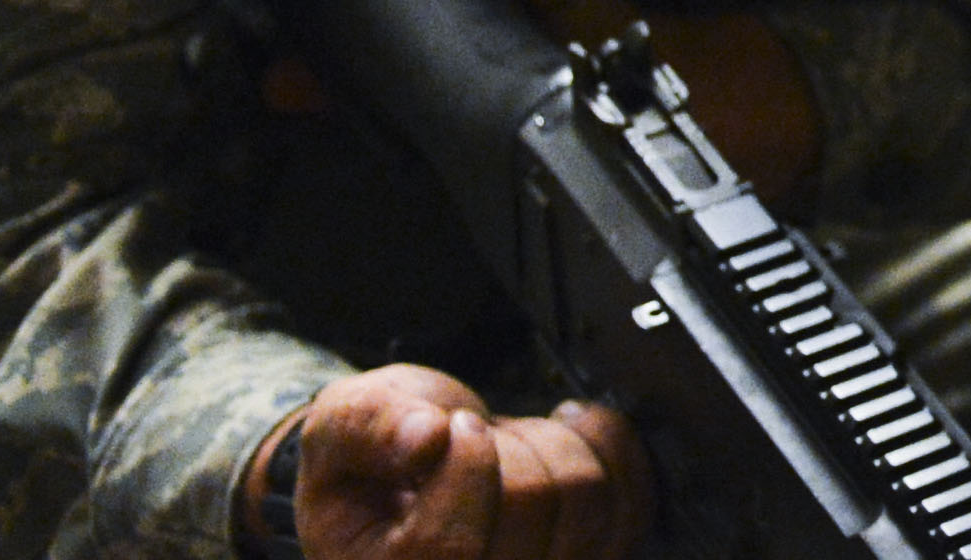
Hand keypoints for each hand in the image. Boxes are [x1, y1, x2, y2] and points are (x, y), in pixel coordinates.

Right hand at [272, 366, 647, 559]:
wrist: (409, 477)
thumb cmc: (370, 461)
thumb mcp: (340, 427)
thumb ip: (370, 427)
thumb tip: (426, 436)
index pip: (446, 547)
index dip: (466, 469)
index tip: (460, 424)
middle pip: (529, 512)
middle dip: (510, 442)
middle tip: (476, 432)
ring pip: (586, 502)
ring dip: (555, 443)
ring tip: (511, 438)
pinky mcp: (587, 555)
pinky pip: (630, 503)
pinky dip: (609, 447)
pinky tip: (569, 430)